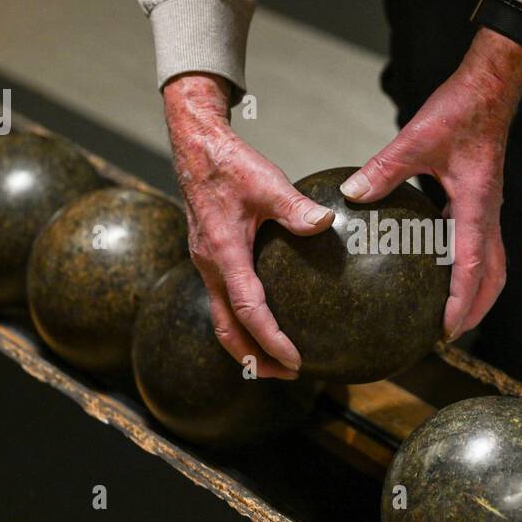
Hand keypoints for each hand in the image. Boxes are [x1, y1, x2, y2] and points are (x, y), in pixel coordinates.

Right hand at [163, 73, 334, 377]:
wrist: (195, 146)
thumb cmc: (231, 163)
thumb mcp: (268, 181)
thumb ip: (296, 206)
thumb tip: (326, 223)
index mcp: (224, 253)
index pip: (249, 311)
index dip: (271, 340)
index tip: (295, 359)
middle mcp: (210, 266)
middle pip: (228, 330)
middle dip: (255, 358)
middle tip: (288, 375)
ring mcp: (206, 264)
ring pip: (222, 319)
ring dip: (247, 345)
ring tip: (276, 361)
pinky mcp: (209, 257)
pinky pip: (224, 301)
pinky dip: (242, 322)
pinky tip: (266, 320)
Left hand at [340, 28, 521, 340]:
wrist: (488, 90)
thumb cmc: (459, 112)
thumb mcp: (415, 139)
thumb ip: (383, 169)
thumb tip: (352, 194)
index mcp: (476, 206)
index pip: (473, 266)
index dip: (462, 302)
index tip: (447, 330)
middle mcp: (488, 215)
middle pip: (493, 277)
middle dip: (475, 310)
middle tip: (447, 335)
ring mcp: (488, 210)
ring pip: (493, 264)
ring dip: (478, 292)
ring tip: (452, 315)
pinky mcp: (482, 202)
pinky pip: (481, 245)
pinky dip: (469, 268)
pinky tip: (440, 270)